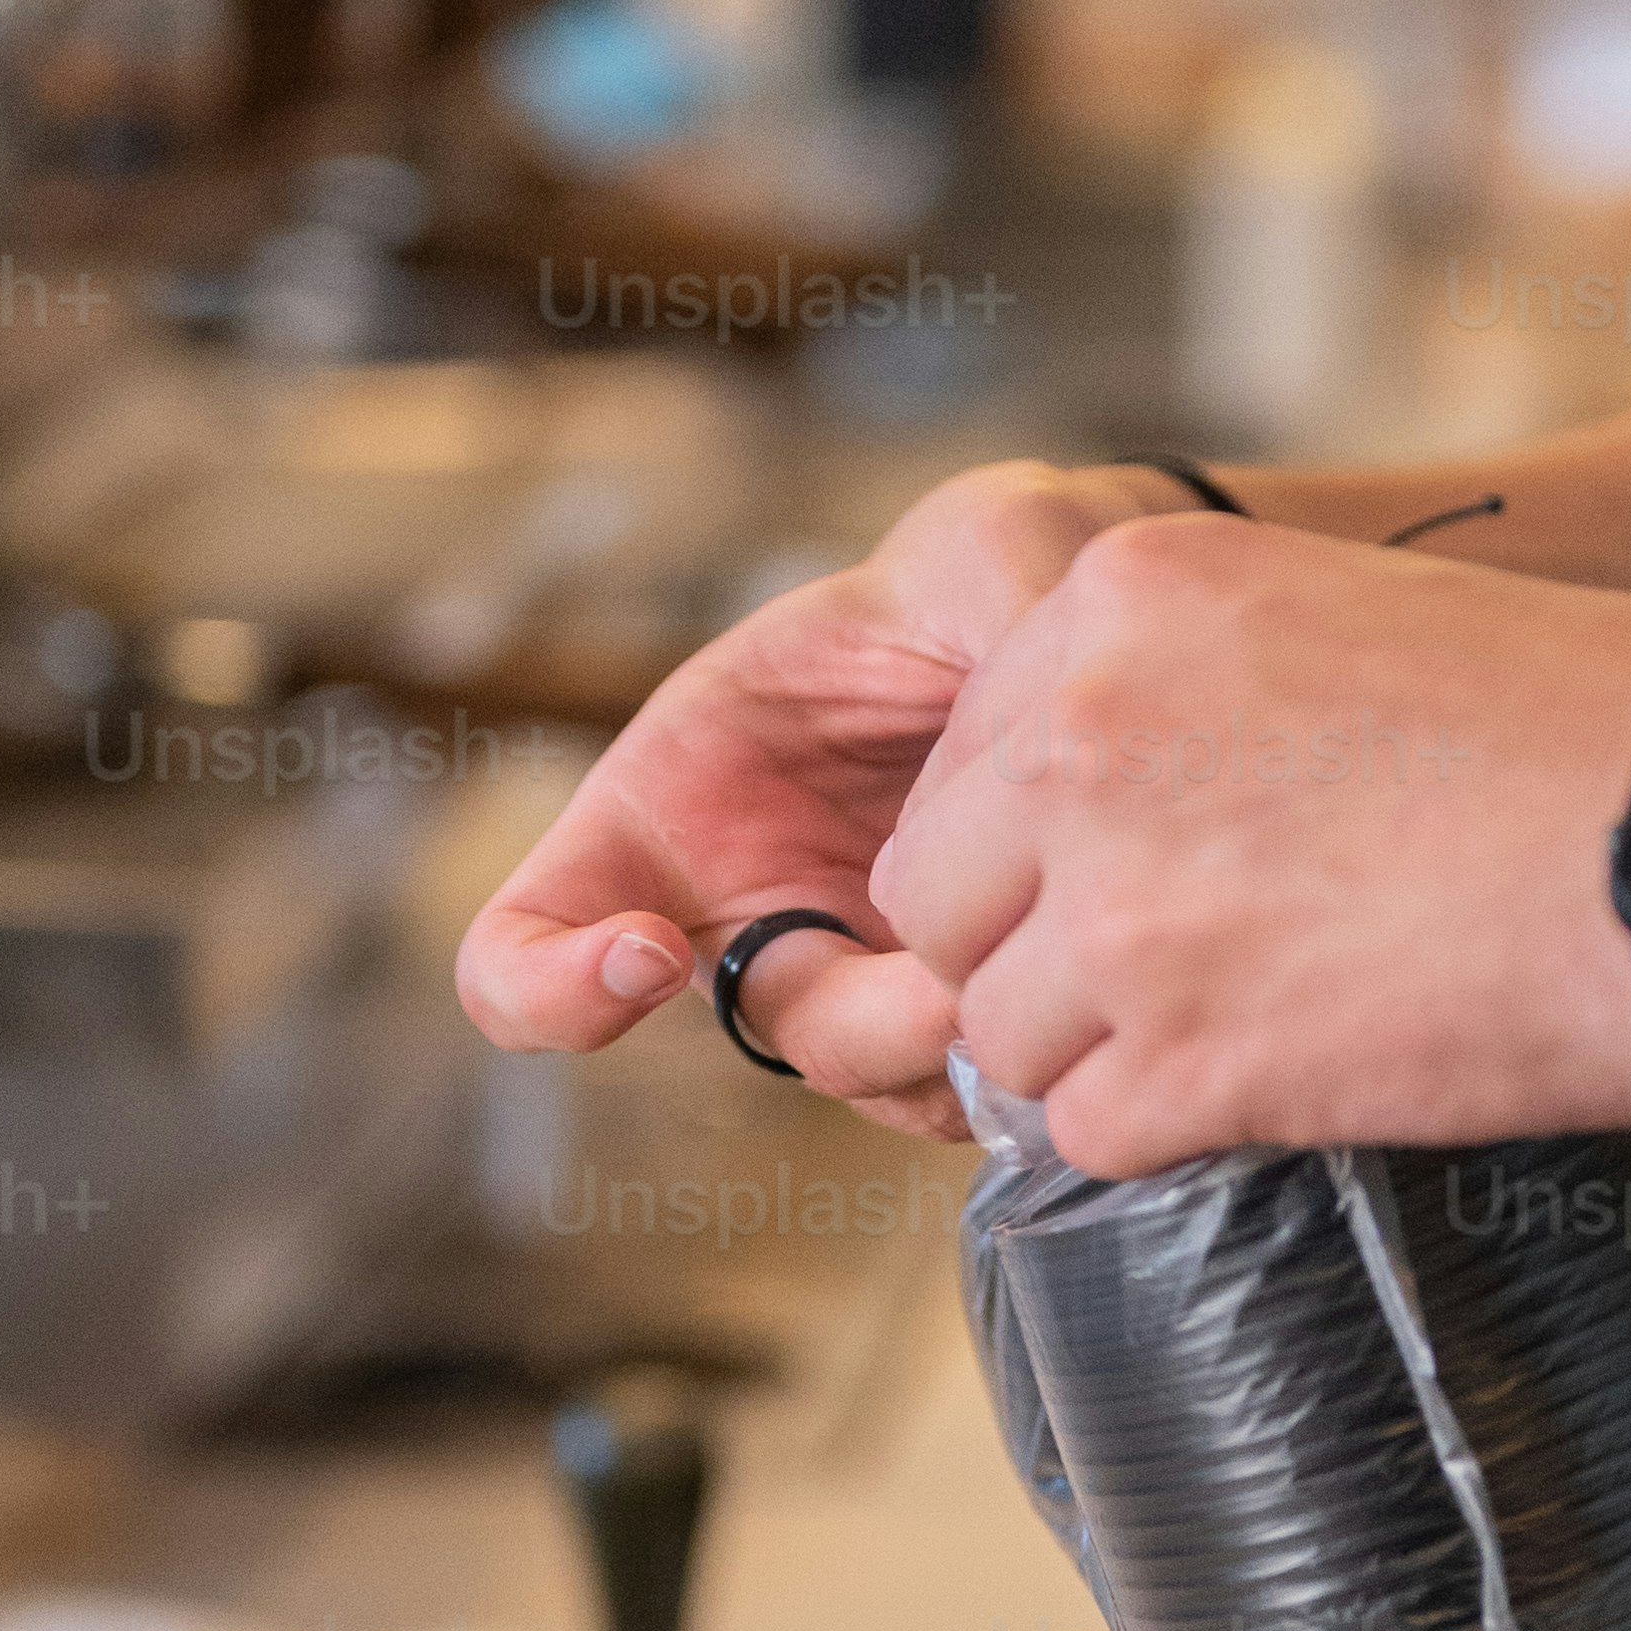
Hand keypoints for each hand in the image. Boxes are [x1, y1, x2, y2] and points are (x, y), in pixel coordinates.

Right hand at [452, 456, 1189, 1127]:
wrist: (1111, 647)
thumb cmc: (996, 580)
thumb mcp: (989, 541)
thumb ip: (1002, 579)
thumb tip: (1035, 705)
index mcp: (674, 809)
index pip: (519, 951)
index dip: (548, 988)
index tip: (652, 947)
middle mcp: (755, 922)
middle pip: (780, 1033)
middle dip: (868, 1021)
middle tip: (955, 978)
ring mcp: (870, 982)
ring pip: (893, 1081)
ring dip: (966, 1043)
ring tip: (1052, 948)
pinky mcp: (981, 1014)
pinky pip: (987, 1089)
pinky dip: (1044, 1057)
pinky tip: (1099, 969)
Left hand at [869, 514, 1630, 1170]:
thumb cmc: (1586, 725)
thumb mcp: (1347, 614)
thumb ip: (1188, 689)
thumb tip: (1091, 809)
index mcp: (1120, 599)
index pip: (964, 764)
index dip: (1033, 848)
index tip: (1128, 874)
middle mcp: (1085, 737)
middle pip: (942, 900)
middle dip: (1028, 955)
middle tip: (1162, 974)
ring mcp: (1122, 904)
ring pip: (1002, 1032)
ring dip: (1102, 1052)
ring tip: (1252, 1025)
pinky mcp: (1185, 1054)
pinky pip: (1085, 1133)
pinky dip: (1168, 1133)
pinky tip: (1282, 1084)